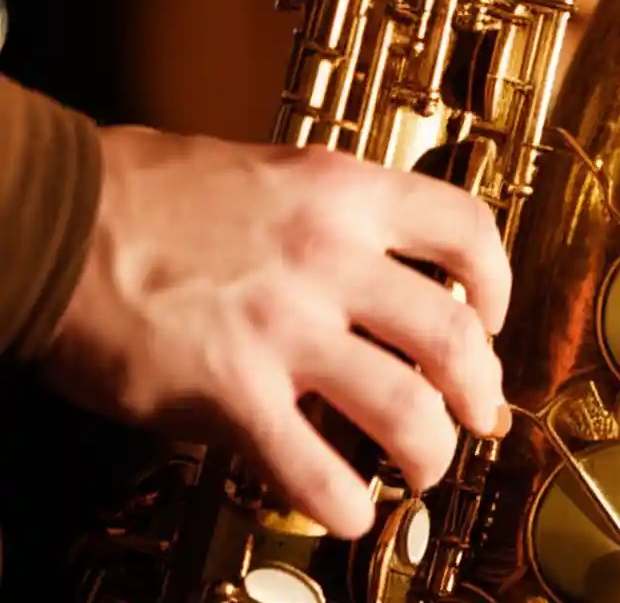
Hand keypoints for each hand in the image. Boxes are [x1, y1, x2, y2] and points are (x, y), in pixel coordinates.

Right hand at [43, 126, 511, 538]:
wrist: (54, 216)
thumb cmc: (151, 194)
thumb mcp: (271, 176)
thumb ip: (339, 224)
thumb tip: (391, 281)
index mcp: (343, 196)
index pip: (465, 229)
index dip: (498, 281)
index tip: (493, 315)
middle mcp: (327, 259)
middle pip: (454, 336)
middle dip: (481, 390)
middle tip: (479, 413)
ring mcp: (282, 327)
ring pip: (405, 407)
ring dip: (430, 452)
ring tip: (423, 467)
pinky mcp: (230, 391)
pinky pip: (314, 468)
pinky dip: (345, 502)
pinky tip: (348, 509)